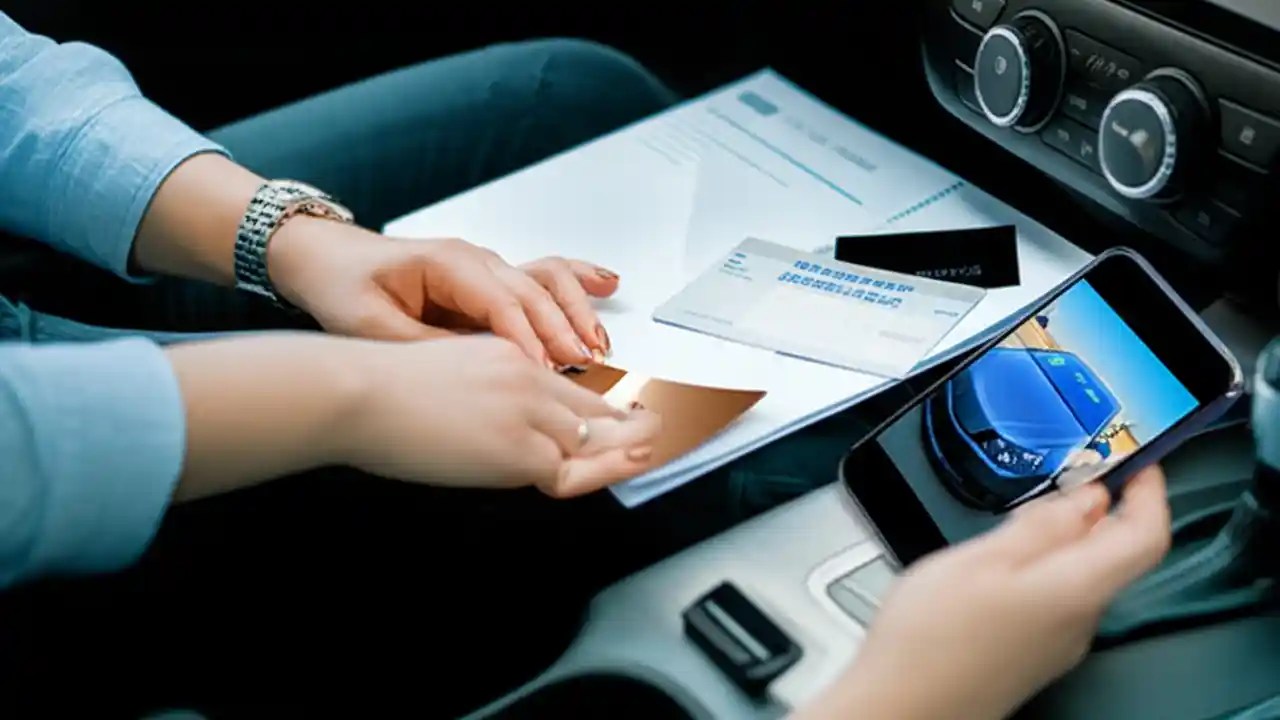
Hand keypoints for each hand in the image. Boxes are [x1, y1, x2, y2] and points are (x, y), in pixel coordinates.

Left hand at [268, 219, 619, 365]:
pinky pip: (543, 278)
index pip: (501, 301)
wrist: (326, 261)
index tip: (543, 370)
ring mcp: (487, 270)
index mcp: (447, 262)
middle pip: (534, 291)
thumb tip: (474, 369)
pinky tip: (607, 285)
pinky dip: (577, 283)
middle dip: (562, 330)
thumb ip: (425, 347)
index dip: (526, 338)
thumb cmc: (344, 284)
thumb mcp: (371, 326)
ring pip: (547, 280)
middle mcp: (476, 261)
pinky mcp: (489, 285)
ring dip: (576, 310)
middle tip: (584, 365)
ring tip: (598, 343)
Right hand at [333, 335, 657, 496]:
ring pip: (590, 438)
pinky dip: (600, 473)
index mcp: (507, 354)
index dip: (601, 404)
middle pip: (592, 408)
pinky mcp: (520, 446)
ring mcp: (527, 410)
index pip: (568, 385)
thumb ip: (483, 396)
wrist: (361, 392)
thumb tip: (494, 428)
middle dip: (627, 425)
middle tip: (655, 434)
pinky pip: (572, 470)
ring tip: (652, 453)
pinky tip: (624, 472)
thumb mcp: (447, 376)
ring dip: (622, 451)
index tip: (623, 413)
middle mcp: (527, 376)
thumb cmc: (382, 391)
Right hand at [801, 468, 1171, 719]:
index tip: (1134, 459)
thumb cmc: (930, 642)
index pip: (1146, 534)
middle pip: (1116, 555)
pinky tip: (998, 562)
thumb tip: (1084, 498)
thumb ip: (1038, 526)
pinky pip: (1057, 598)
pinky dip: (1043, 565)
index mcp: (1075, 590)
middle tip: (1071, 473)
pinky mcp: (1034, 654)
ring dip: (1066, 537)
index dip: (1149, 489)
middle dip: (1101, 508)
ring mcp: (1059, 642)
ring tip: (1021, 516)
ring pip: (1082, 575)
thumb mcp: (978, 560)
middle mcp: (1079, 620)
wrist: (901, 708)